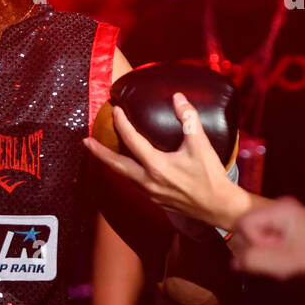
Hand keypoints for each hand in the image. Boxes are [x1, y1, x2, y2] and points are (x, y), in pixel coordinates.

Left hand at [82, 92, 249, 230]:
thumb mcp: (201, 145)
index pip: (132, 140)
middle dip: (99, 152)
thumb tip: (178, 98)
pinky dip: (125, 173)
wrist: (218, 206)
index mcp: (156, 166)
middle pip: (116, 164)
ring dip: (111, 163)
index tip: (116, 111)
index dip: (122, 124)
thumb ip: (188, 118)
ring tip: (102, 153)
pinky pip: (134, 184)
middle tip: (86, 142)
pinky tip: (127, 168)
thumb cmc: (210, 176)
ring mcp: (150, 193)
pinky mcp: (156, 200)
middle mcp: (148, 181)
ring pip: (124, 176)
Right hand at [231, 196, 304, 279]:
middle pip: (246, 228)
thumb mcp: (282, 264)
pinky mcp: (282, 228)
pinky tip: (283, 260)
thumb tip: (235, 262)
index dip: (252, 244)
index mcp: (281, 209)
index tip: (274, 256)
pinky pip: (261, 240)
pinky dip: (267, 253)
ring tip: (283, 261)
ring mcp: (281, 217)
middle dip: (256, 248)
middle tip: (279, 260)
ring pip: (252, 236)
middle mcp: (280, 207)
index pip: (244, 223)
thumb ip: (253, 260)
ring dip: (262, 253)